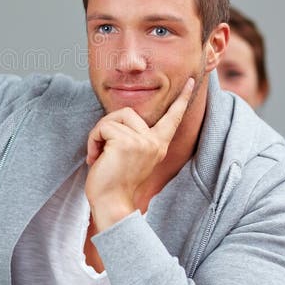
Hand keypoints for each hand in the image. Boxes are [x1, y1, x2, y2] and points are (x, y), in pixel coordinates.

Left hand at [85, 77, 194, 230]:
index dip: (182, 98)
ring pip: (111, 119)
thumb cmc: (114, 183)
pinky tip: (95, 158)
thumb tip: (119, 117)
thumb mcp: (130, 155)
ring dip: (97, 135)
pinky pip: (102, 127)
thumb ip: (133, 137)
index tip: (191, 80)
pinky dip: (92, 141)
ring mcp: (142, 141)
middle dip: (106, 126)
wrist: (111, 204)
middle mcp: (154, 141)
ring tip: (98, 155)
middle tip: (100, 150)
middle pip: (126, 111)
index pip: (172, 117)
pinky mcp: (127, 142)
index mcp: (158, 144)